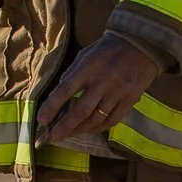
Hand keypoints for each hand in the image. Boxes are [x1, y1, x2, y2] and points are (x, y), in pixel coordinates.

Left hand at [35, 34, 163, 144]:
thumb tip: (58, 94)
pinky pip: (113, 120)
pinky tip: (90, 129)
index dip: (52, 107)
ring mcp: (117, 93)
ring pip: (97, 119)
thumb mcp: (85, 54)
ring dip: (81, 129)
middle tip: (54, 136)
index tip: (41, 120)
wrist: (140, 45)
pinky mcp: (130, 100)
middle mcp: (102, 82)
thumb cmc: (107, 48)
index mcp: (87, 68)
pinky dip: (99, 127)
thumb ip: (72, 73)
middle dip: (65, 126)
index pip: (65, 90)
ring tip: (69, 134)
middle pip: (81, 110)